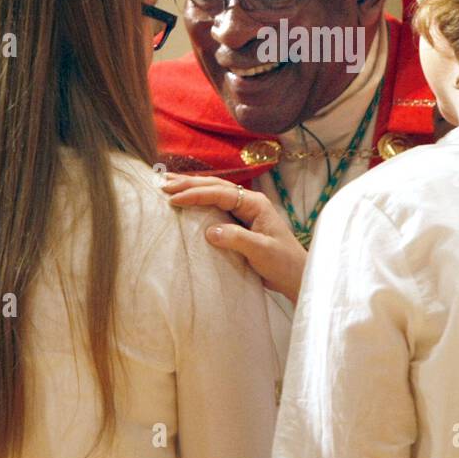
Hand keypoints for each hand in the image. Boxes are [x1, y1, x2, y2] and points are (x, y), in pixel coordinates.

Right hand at [160, 173, 305, 302]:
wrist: (295, 275)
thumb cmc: (282, 262)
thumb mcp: (261, 251)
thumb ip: (237, 239)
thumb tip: (210, 231)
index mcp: (255, 203)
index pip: (220, 193)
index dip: (196, 194)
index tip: (174, 198)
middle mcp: (249, 202)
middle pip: (216, 186)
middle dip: (189, 184)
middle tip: (163, 184)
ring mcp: (244, 211)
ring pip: (214, 193)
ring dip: (192, 187)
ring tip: (168, 182)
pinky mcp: (239, 222)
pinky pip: (215, 206)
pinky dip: (199, 200)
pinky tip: (186, 199)